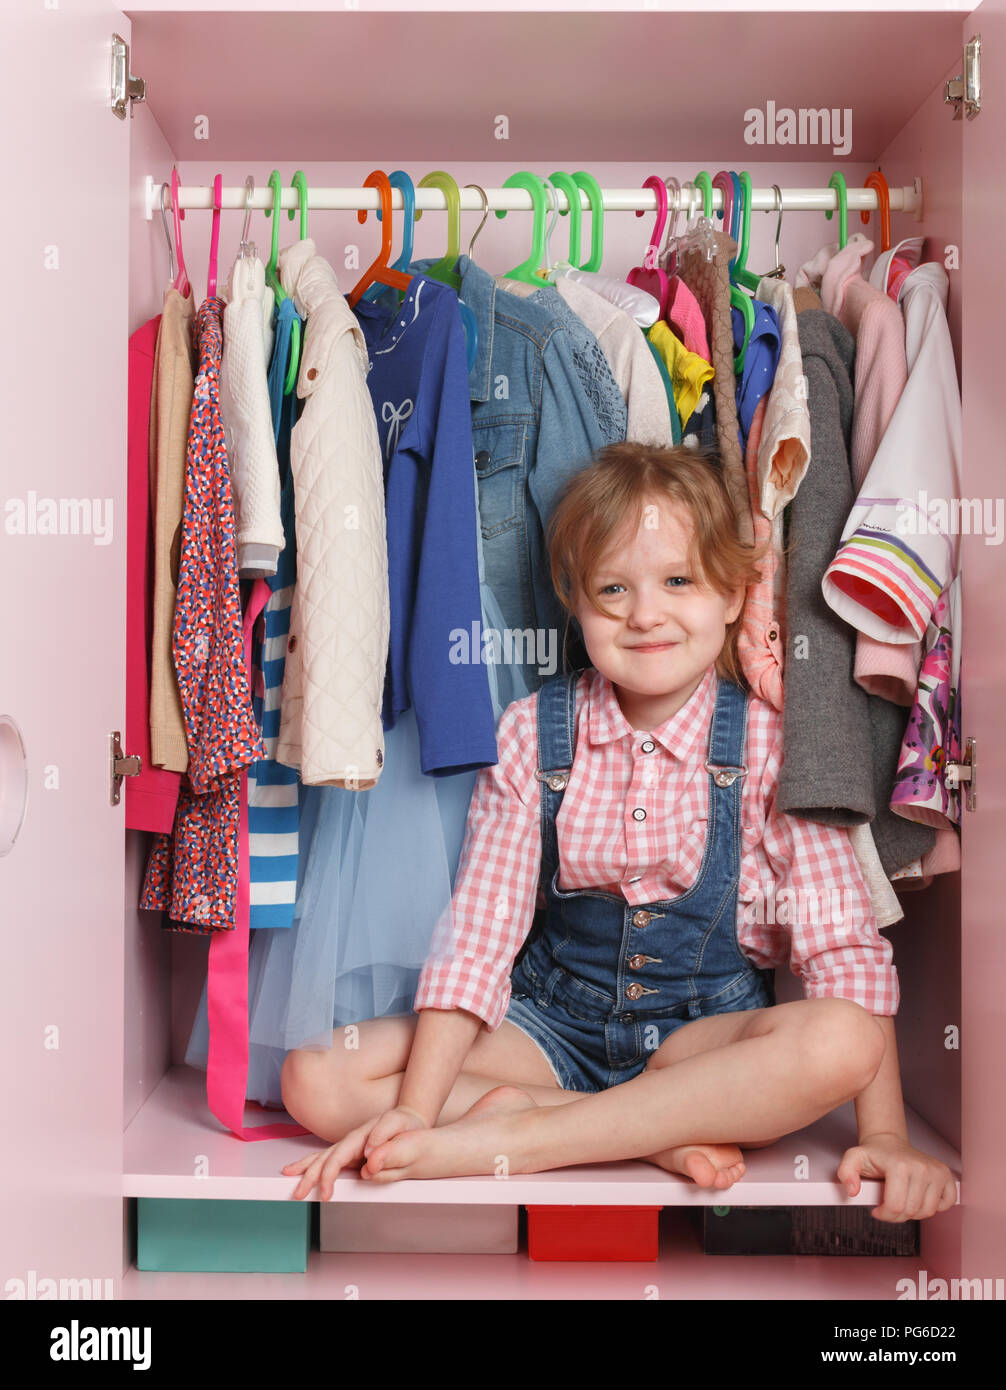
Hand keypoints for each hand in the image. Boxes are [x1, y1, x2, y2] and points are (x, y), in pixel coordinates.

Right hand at [282, 1106, 428, 1199]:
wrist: (410, 1119)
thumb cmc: (405, 1124)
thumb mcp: (398, 1126)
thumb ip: (383, 1140)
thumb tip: (368, 1156)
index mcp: (359, 1137)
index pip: (338, 1158)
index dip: (329, 1176)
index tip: (325, 1194)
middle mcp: (350, 1141)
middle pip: (324, 1158)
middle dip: (308, 1176)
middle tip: (297, 1194)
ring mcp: (349, 1147)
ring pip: (322, 1157)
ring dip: (305, 1168)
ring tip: (287, 1176)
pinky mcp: (352, 1153)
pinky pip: (329, 1160)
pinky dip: (314, 1165)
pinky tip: (304, 1170)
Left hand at [837, 1133, 957, 1222]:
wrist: (889, 1143)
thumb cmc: (874, 1154)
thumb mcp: (853, 1159)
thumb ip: (846, 1173)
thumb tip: (852, 1190)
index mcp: (899, 1165)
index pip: (895, 1207)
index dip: (884, 1214)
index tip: (877, 1209)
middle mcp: (921, 1168)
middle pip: (911, 1212)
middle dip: (896, 1215)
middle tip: (888, 1204)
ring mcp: (936, 1172)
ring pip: (927, 1212)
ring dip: (913, 1212)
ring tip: (902, 1200)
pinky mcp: (946, 1176)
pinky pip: (946, 1204)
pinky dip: (934, 1207)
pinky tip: (920, 1197)